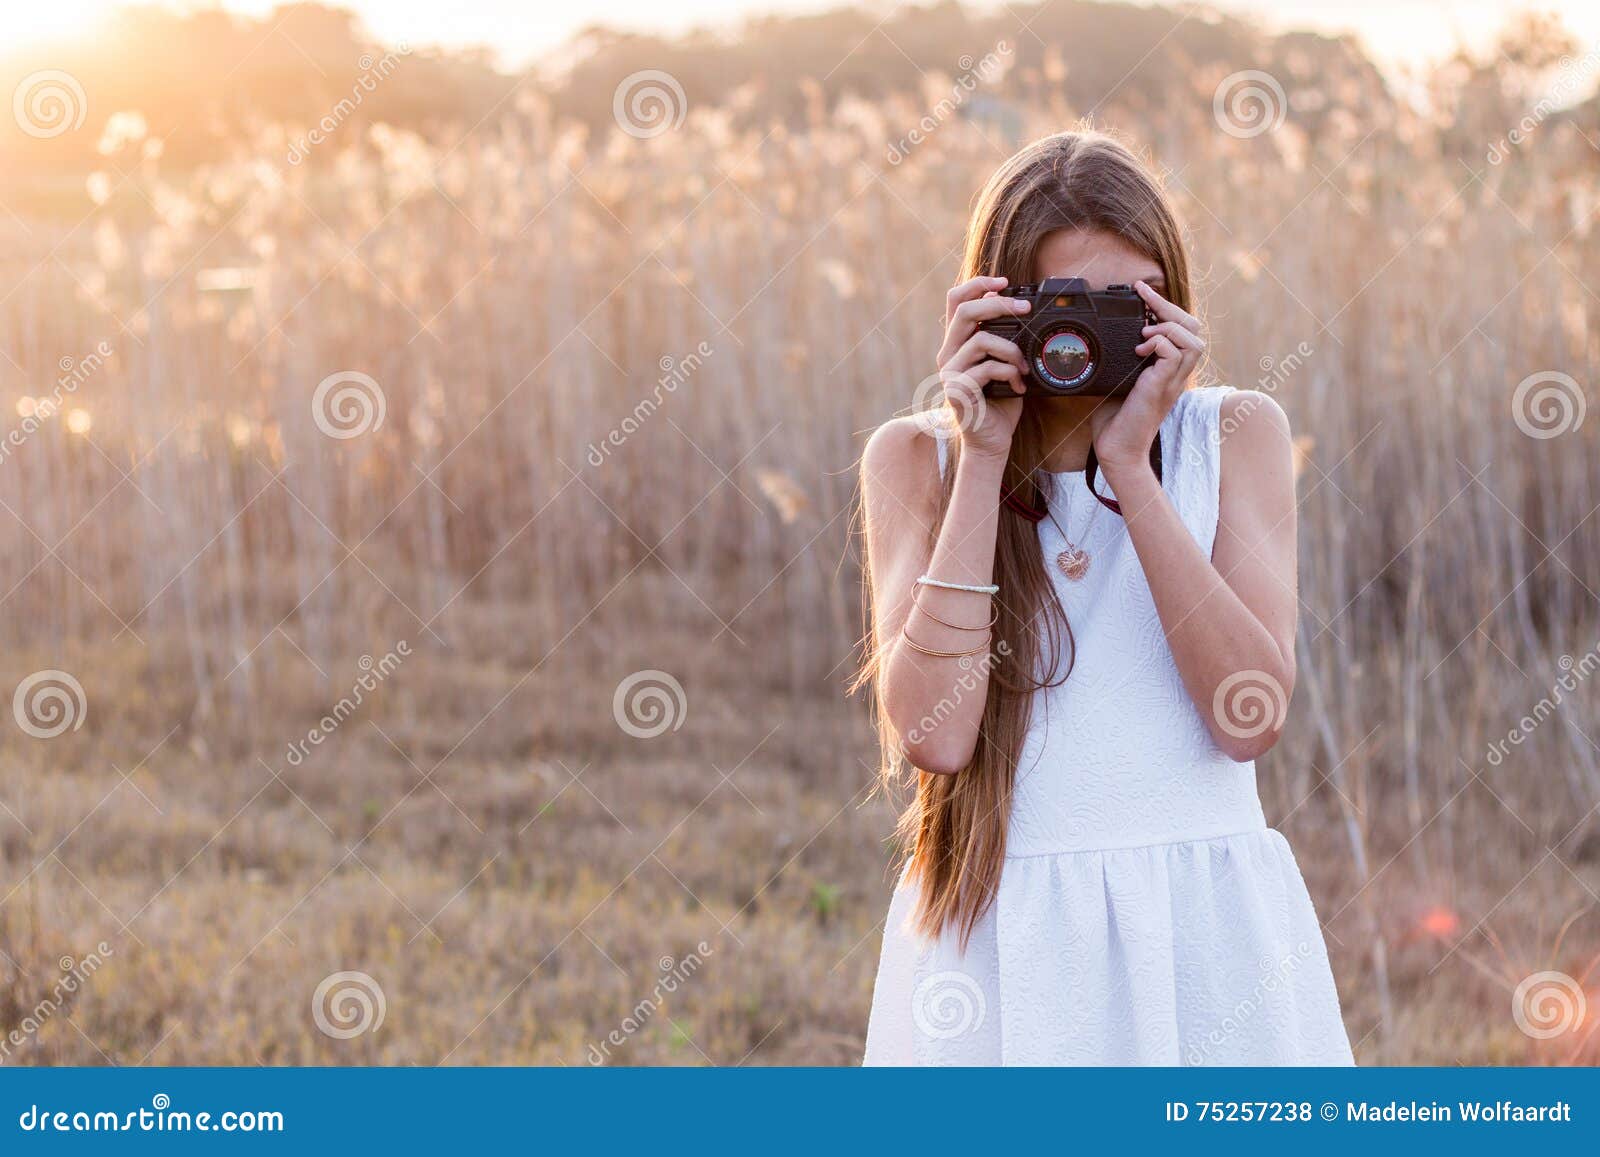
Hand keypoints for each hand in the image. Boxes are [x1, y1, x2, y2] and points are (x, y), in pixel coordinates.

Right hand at [934, 275, 1030, 461]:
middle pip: (966, 311)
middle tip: (1025, 308)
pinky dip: (1010, 373)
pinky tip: (1019, 385)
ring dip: (1012, 349)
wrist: (990, 441)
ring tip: (1024, 366)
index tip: (1004, 282)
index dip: (978, 284)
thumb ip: (1000, 335)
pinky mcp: (958, 391)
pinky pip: (987, 369)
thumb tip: (1008, 301)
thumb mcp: (1002, 362)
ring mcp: (950, 372)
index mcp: (957, 342)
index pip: (956, 300)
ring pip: (981, 340)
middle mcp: (948, 354)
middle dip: (999, 304)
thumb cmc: (998, 402)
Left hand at [1090, 280, 1204, 476]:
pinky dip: (1158, 344)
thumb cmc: (1114, 420)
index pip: (1184, 330)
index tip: (1142, 290)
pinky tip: (1139, 351)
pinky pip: (1175, 353)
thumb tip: (1103, 334)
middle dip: (1170, 307)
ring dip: (1167, 327)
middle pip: (1195, 329)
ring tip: (1143, 334)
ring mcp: (1172, 381)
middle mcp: (1176, 374)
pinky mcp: (1162, 388)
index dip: (1167, 306)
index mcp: (1169, 370)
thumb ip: (1121, 358)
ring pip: (1193, 339)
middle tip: (1145, 300)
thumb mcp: (1117, 380)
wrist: (1116, 449)